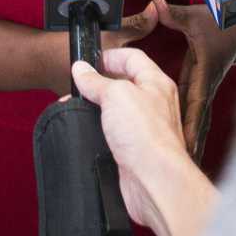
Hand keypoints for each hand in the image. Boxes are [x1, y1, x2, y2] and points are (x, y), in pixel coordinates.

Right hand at [70, 47, 193, 224]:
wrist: (154, 180)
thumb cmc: (147, 136)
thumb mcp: (115, 95)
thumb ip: (96, 81)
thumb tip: (81, 70)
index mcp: (156, 83)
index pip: (133, 58)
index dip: (111, 56)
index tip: (90, 61)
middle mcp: (153, 104)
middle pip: (125, 84)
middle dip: (100, 83)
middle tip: (81, 84)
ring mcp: (144, 128)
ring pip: (118, 111)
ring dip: (97, 108)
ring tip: (79, 107)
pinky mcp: (135, 150)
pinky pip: (115, 134)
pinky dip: (99, 131)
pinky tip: (87, 131)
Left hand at [150, 0, 235, 158]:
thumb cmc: (223, 20)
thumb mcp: (197, 16)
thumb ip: (174, 14)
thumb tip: (155, 5)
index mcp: (204, 71)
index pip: (196, 102)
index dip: (191, 124)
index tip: (186, 146)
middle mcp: (206, 82)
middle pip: (197, 117)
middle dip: (191, 140)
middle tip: (181, 162)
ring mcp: (205, 84)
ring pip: (196, 114)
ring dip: (191, 134)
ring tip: (182, 160)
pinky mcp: (202, 82)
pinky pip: (194, 106)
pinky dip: (189, 122)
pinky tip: (182, 137)